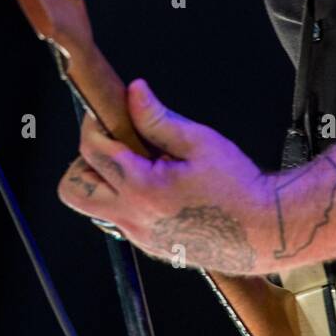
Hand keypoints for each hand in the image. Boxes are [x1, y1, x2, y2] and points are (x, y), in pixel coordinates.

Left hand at [57, 80, 271, 274]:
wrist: (262, 232)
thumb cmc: (237, 186)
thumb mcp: (199, 141)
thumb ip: (158, 118)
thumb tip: (134, 92)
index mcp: (141, 188)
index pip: (92, 151)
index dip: (94, 123)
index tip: (108, 109)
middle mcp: (132, 216)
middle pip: (74, 189)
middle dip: (85, 159)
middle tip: (115, 143)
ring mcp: (138, 235)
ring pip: (93, 206)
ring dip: (102, 180)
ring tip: (137, 162)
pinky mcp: (149, 244)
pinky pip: (118, 218)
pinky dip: (124, 197)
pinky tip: (157, 182)